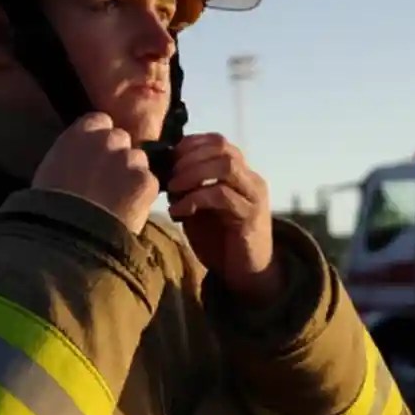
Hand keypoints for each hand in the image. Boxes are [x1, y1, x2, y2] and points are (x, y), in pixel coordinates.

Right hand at [33, 112, 160, 233]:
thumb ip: (69, 155)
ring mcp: (131, 159)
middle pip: (122, 139)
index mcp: (82, 131)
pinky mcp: (148, 182)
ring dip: (131, 173)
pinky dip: (142, 195)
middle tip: (106, 178)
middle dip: (116, 155)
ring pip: (138, 160)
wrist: (71, 231)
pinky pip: (149, 183)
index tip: (92, 155)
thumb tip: (74, 161)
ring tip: (119, 197)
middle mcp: (110, 138)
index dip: (98, 140)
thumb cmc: (49, 204)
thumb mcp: (50, 169)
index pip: (99, 122)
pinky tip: (128, 210)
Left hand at [166, 133, 283, 304]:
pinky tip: (178, 212)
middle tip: (169, 177)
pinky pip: (223, 195)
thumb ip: (186, 187)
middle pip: (222, 147)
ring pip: (226, 166)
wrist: (246, 274)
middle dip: (188, 158)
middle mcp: (250, 179)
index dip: (189, 145)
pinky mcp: (251, 216)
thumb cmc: (219, 240)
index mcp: (239, 173)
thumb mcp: (198, 208)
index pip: (217, 141)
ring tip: (173, 190)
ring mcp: (254, 196)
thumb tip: (160, 170)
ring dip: (193, 174)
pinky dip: (195, 199)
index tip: (168, 160)